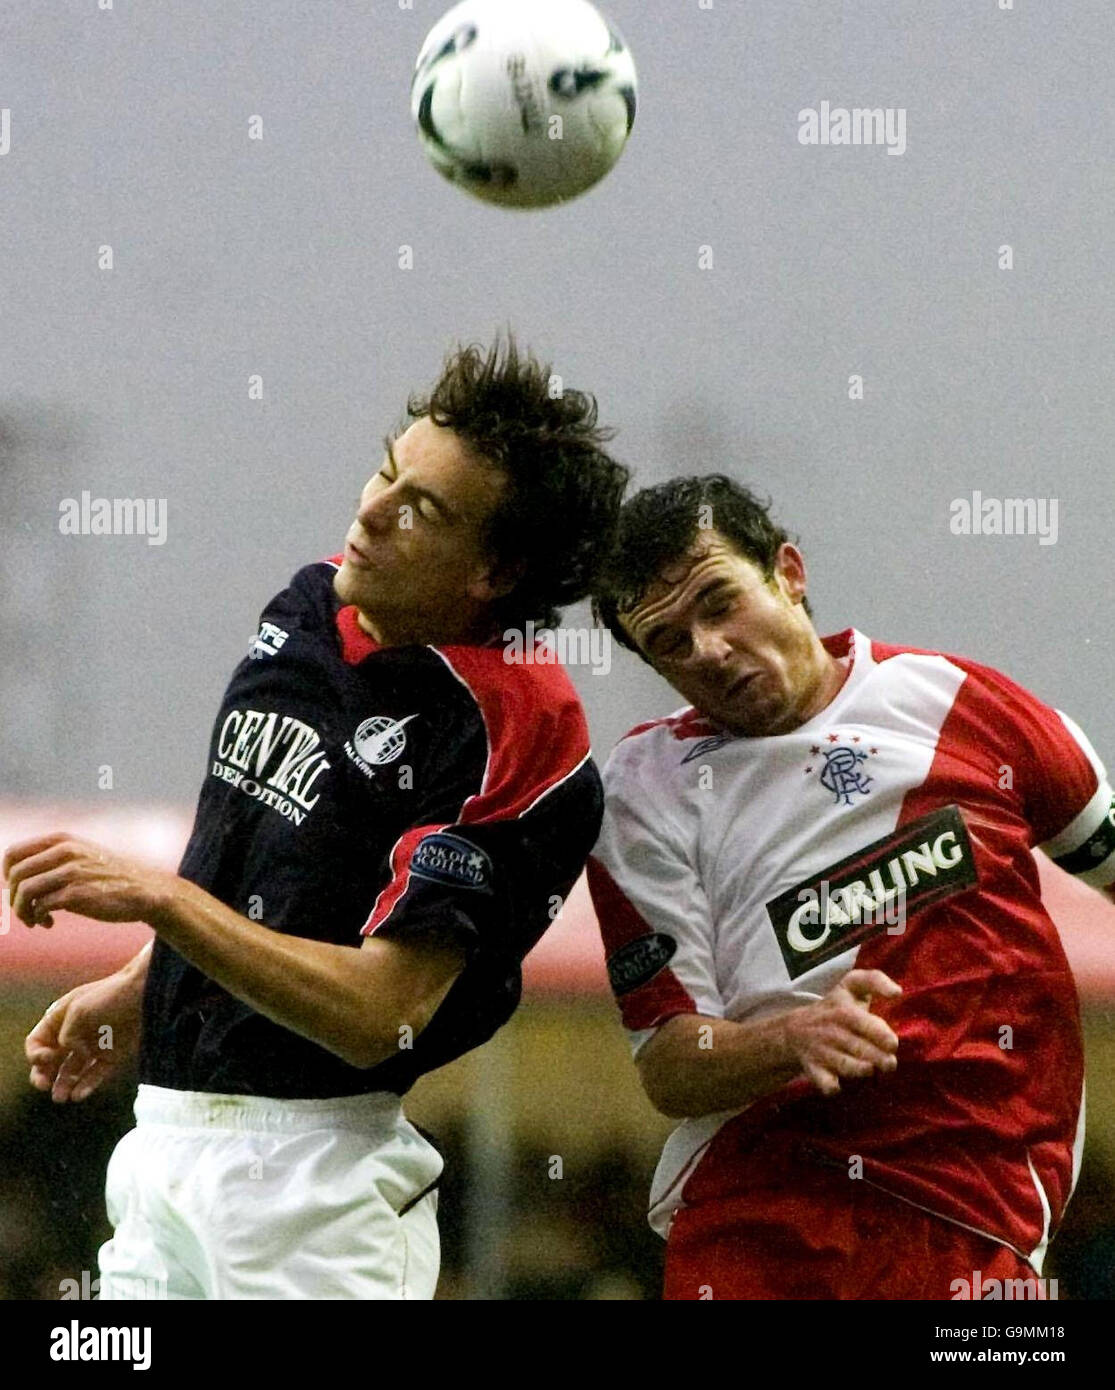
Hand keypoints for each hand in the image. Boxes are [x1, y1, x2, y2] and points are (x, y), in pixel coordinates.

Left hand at [2, 833, 175, 927]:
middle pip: (15, 875)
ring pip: (24, 892)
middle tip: (25, 909)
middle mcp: (65, 852)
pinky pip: (40, 907)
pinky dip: (37, 919)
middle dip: (13, 897)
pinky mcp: (77, 894)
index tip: (18, 889)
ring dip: (22, 912)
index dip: (7, 875)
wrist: (145, 891)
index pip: (13, 854)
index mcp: (63, 841)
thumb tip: (16, 879)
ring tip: (34, 920)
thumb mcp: (82, 856)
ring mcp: (72, 872)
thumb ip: (53, 860)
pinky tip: (49, 923)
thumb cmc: (110, 877)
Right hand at [26, 965, 145, 1101]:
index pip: (37, 1042)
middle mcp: (74, 1034)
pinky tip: (78, 1095)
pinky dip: (86, 1086)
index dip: (35, 1054)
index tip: (47, 1057)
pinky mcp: (111, 1055)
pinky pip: (95, 1074)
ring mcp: (92, 1046)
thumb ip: (67, 1035)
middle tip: (43, 1086)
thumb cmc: (110, 995)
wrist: (146, 993)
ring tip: (60, 1098)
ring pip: (71, 1071)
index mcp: (60, 1018)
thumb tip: (74, 1055)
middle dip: (43, 1074)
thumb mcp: (78, 1010)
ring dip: (63, 1085)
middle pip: (50, 1061)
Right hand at [783, 968, 901, 1096]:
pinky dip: (833, 1086)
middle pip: (861, 1049)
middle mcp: (831, 1030)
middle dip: (881, 1059)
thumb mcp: (851, 986)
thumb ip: (875, 981)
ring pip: (847, 1067)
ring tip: (869, 1067)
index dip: (882, 1035)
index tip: (892, 1044)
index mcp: (843, 1010)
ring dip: (862, 1070)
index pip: (865, 1023)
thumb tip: (898, 992)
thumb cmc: (835, 1007)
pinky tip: (839, 1082)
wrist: (795, 1030)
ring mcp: (821, 1050)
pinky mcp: (813, 1069)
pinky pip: (825, 1083)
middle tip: (888, 1063)